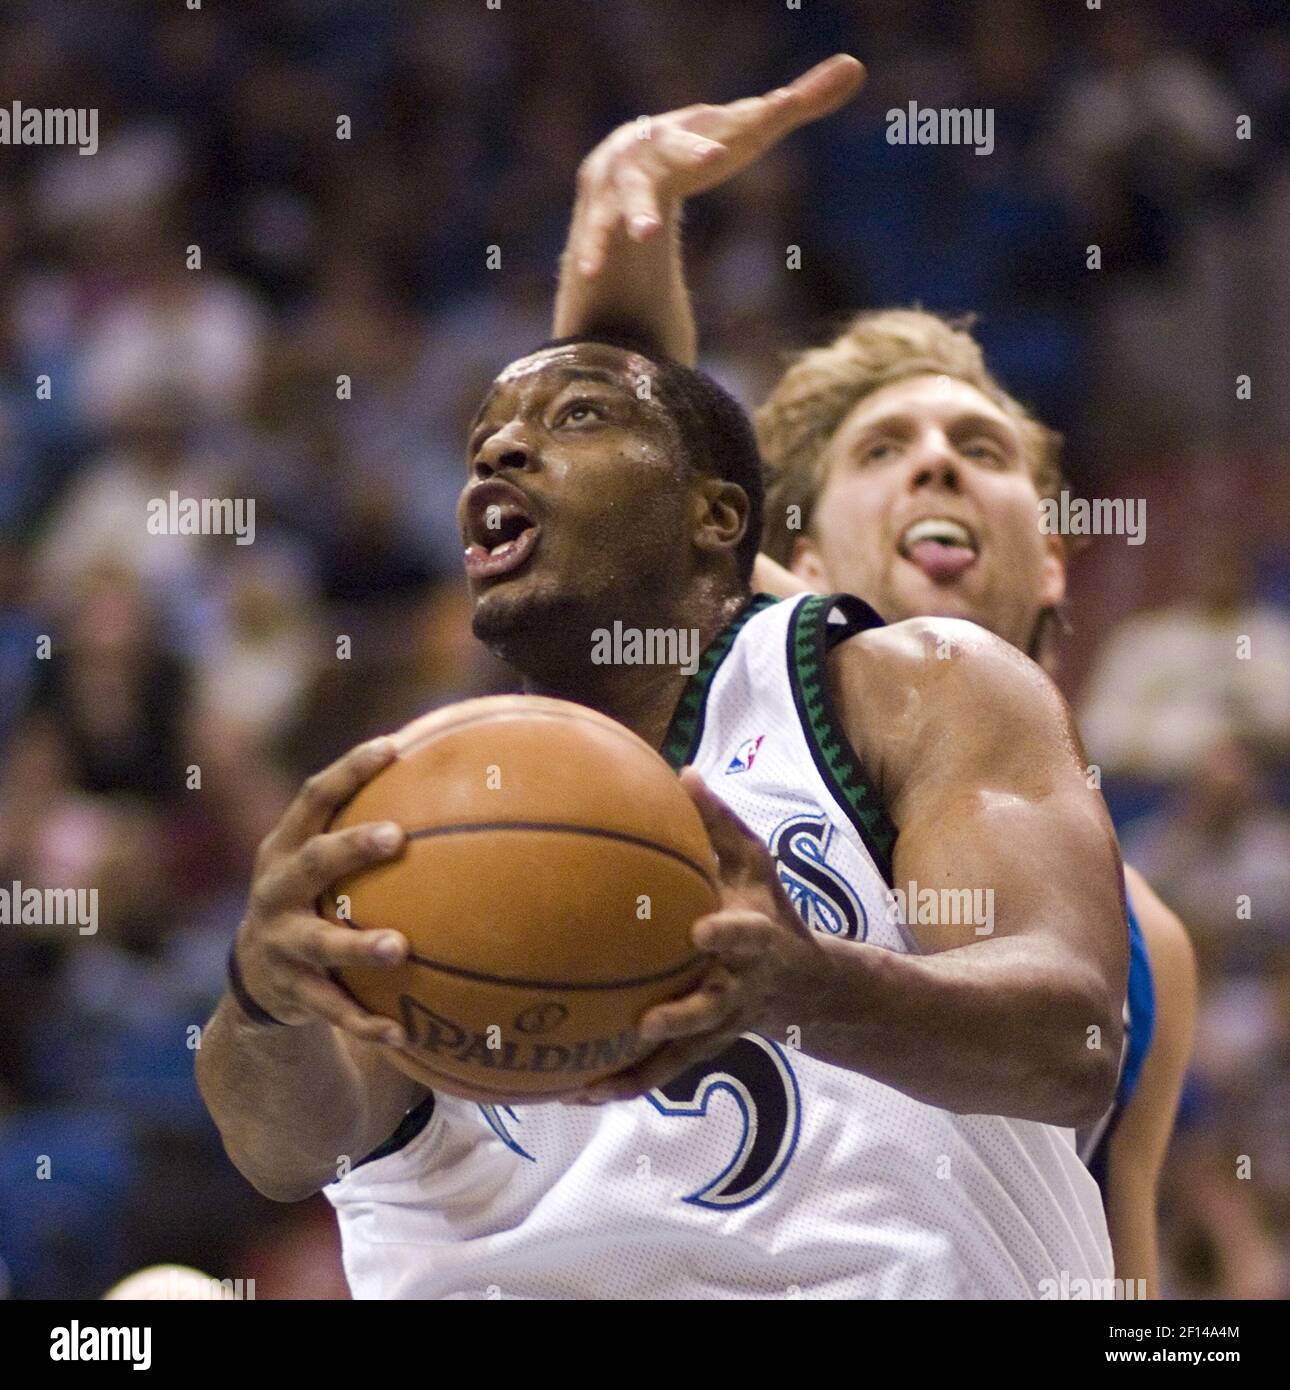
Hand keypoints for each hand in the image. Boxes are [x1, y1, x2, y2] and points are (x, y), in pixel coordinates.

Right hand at [233, 737, 410, 1045]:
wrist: (256, 976)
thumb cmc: (314, 898)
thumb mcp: (321, 859)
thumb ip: (366, 827)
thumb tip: (448, 775)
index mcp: (286, 847)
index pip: (314, 797)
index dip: (349, 770)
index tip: (391, 747)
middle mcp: (277, 889)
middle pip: (312, 861)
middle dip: (350, 848)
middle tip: (395, 837)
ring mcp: (280, 941)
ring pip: (319, 944)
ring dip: (358, 946)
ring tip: (399, 947)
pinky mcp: (290, 990)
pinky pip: (330, 1008)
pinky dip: (364, 1021)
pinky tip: (402, 1032)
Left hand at [564, 768, 823, 1103]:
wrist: (805, 987)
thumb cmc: (769, 911)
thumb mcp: (757, 864)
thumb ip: (721, 823)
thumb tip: (683, 771)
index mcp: (754, 941)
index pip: (745, 940)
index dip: (726, 939)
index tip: (699, 934)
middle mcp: (737, 990)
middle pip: (711, 1011)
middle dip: (682, 1018)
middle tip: (646, 1022)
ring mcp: (718, 1028)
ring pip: (678, 1058)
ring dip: (636, 1073)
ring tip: (588, 1084)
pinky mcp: (699, 1051)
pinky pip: (657, 1075)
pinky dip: (619, 1085)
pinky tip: (571, 1091)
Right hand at [571, 53, 864, 276]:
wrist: (622, 164)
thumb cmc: (696, 149)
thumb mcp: (744, 131)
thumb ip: (797, 103)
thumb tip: (855, 65)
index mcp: (684, 125)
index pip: (712, 123)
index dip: (729, 127)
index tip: (759, 124)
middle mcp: (646, 146)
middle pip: (668, 146)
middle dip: (687, 153)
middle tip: (713, 160)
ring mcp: (615, 182)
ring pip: (623, 195)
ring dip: (634, 213)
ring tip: (647, 234)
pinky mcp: (595, 220)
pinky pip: (592, 237)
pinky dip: (590, 252)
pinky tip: (588, 274)